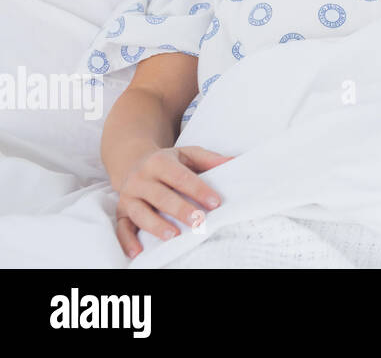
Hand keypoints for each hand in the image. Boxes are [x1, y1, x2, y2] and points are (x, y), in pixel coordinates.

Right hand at [113, 145, 231, 258]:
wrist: (133, 162)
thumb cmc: (168, 161)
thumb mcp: (187, 154)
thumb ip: (210, 159)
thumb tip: (234, 160)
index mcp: (159, 162)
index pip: (181, 177)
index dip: (198, 190)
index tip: (215, 202)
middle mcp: (140, 179)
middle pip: (161, 196)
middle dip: (180, 210)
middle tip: (198, 221)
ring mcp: (128, 196)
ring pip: (140, 213)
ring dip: (156, 225)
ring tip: (173, 235)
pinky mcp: (121, 211)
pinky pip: (121, 227)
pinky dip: (127, 241)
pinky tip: (138, 252)